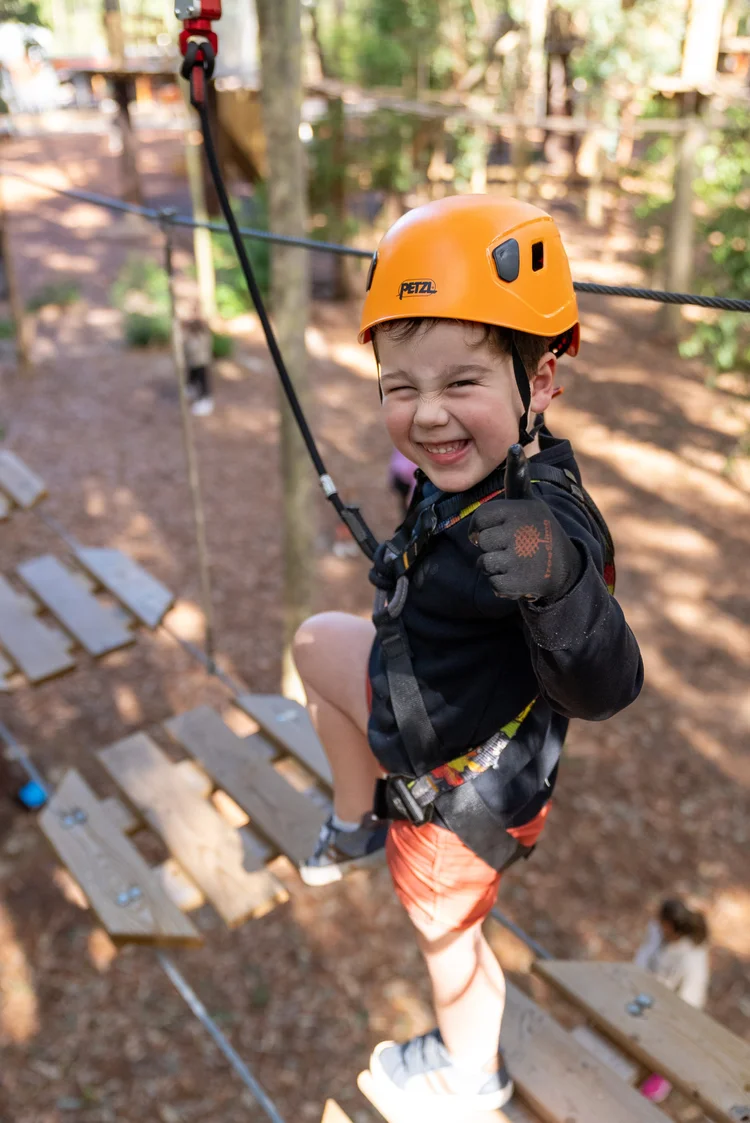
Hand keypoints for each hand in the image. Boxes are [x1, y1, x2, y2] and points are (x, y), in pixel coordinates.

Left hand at [469, 445, 581, 601]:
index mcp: (517, 511)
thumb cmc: (538, 529)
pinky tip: (519, 576)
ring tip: (516, 561)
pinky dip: (502, 584)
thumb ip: (516, 477)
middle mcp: (518, 533)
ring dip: (496, 566)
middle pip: (481, 542)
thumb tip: (513, 445)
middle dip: (492, 547)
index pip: (480, 520)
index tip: (497, 529)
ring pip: (484, 563)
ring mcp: (518, 559)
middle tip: (514, 547)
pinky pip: (493, 584)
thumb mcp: (529, 502)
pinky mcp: (518, 583)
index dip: (483, 527)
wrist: (564, 567)